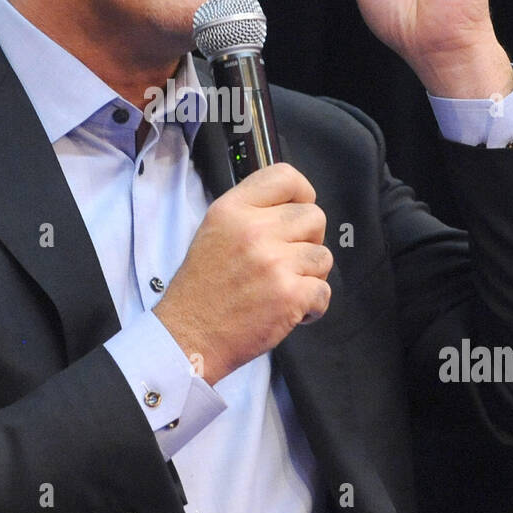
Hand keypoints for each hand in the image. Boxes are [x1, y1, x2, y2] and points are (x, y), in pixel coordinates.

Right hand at [154, 162, 332, 385]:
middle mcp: (254, 230)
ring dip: (311, 275)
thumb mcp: (214, 232)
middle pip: (314, 216)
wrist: (189, 336)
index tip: (299, 209)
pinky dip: (313, 305)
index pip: (285, 176)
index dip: (302, 192)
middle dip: (308, 240)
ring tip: (285, 288)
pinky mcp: (289, 295)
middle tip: (289, 260)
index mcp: (233, 210)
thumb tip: (291, 206)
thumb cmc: (202, 289)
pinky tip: (291, 310)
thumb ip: (250, 213)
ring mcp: (274, 262)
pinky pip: (324, 290)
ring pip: (323, 255)